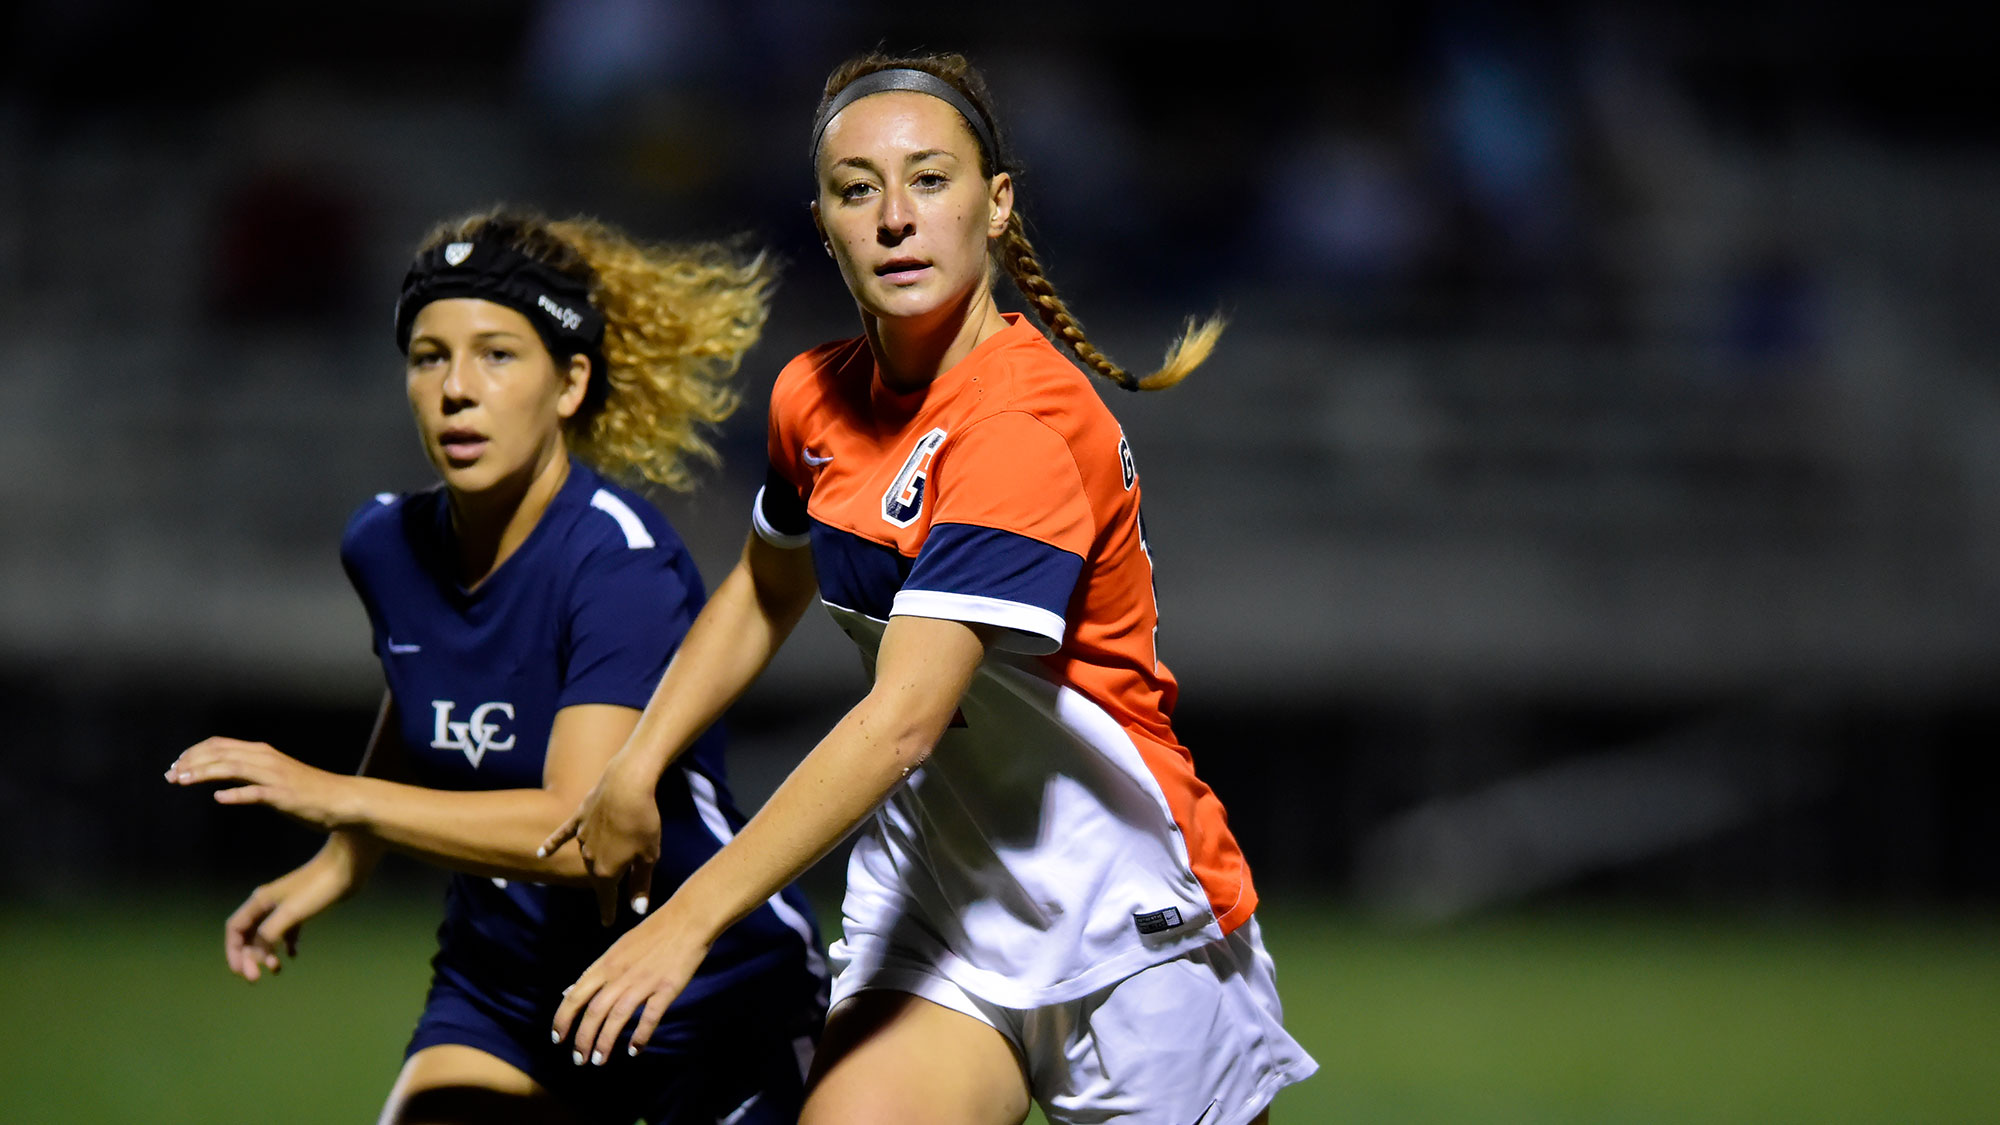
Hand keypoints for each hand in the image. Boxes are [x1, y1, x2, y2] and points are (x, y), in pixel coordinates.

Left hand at [167, 737, 349, 830]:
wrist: (341, 800)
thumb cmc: (307, 791)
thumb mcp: (273, 777)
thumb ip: (247, 775)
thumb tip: (218, 781)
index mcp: (262, 753)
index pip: (220, 745)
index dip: (194, 752)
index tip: (176, 765)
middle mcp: (266, 759)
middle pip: (221, 754)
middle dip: (191, 763)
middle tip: (170, 775)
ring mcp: (274, 777)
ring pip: (232, 768)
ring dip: (203, 774)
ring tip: (181, 782)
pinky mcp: (283, 796)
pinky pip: (256, 793)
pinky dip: (236, 794)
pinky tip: (220, 798)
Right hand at [223, 838, 369, 981]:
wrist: (347, 867)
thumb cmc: (317, 888)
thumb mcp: (291, 913)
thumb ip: (270, 934)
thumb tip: (256, 955)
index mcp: (259, 902)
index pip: (235, 929)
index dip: (234, 952)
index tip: (241, 972)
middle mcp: (268, 904)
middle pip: (250, 935)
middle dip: (250, 957)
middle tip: (257, 979)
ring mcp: (285, 907)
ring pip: (268, 935)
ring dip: (268, 954)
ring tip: (277, 969)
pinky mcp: (303, 909)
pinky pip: (287, 931)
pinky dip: (287, 944)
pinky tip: (294, 955)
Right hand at [539, 754, 661, 925]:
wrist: (627, 785)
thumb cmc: (643, 822)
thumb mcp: (648, 857)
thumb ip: (640, 885)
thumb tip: (637, 910)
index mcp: (606, 872)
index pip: (607, 897)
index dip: (608, 911)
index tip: (607, 923)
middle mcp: (589, 858)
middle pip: (598, 874)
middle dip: (608, 880)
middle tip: (617, 885)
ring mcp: (581, 837)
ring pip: (588, 854)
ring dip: (597, 857)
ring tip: (614, 849)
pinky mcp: (578, 818)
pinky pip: (562, 835)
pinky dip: (551, 844)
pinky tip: (540, 853)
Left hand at [551, 905, 711, 1064]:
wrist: (687, 919)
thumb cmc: (652, 933)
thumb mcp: (617, 948)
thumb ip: (594, 972)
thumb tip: (569, 992)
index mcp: (606, 964)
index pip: (576, 996)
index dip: (563, 1019)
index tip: (557, 1039)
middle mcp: (621, 974)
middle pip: (594, 1011)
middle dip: (583, 1039)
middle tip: (578, 1060)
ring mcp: (644, 982)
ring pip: (617, 1017)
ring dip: (605, 1042)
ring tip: (598, 1061)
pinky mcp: (667, 988)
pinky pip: (650, 1017)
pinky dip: (640, 1036)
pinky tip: (634, 1051)